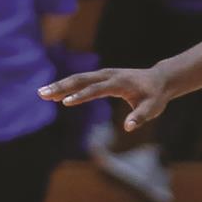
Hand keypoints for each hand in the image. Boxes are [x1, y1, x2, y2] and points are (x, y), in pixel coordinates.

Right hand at [39, 67, 172, 132]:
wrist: (160, 79)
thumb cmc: (156, 96)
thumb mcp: (152, 108)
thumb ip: (141, 117)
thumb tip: (129, 128)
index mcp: (119, 83)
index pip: (96, 89)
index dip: (81, 96)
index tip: (65, 102)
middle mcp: (108, 75)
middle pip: (81, 79)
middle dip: (61, 87)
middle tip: (43, 94)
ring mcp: (104, 74)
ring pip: (78, 78)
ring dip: (60, 85)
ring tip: (42, 94)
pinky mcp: (101, 76)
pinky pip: (82, 80)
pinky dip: (68, 85)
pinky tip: (55, 93)